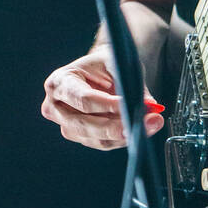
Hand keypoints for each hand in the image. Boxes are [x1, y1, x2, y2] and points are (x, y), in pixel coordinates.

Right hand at [41, 49, 164, 150]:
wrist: (99, 71)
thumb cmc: (105, 64)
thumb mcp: (117, 63)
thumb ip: (130, 83)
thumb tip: (149, 105)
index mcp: (60, 82)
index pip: (83, 99)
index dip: (107, 105)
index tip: (129, 105)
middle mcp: (56, 106)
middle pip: (85, 125)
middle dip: (118, 126)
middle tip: (146, 121)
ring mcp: (66, 125)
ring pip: (96, 139)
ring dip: (126, 134)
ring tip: (151, 122)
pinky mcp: (80, 137)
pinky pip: (104, 143)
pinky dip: (124, 138)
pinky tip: (140, 128)